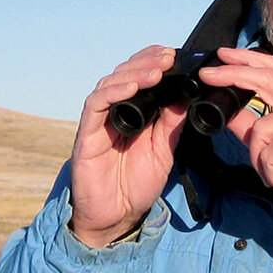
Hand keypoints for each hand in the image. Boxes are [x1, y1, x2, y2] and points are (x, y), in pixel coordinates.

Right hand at [69, 46, 186, 247]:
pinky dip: (113, 92)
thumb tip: (185, 95)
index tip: (173, 55)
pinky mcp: (87, 133)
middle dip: (147, 62)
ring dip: (134, 73)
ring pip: (110, 83)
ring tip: (156, 72)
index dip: (153, 62)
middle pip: (125, 74)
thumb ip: (171, 124)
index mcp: (134, 112)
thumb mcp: (163, 150)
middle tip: (167, 58)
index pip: (140, 76)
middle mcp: (114, 111)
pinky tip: (131, 87)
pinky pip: (95, 104)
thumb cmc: (137, 184)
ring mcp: (99, 121)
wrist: (116, 217)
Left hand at [198, 48, 272, 238]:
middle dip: (233, 73)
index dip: (249, 60)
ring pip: (260, 130)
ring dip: (261, 160)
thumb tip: (229, 111)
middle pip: (266, 79)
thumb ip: (254, 127)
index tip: (224, 55)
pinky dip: (271, 174)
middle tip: (208, 74)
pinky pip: (268, 154)